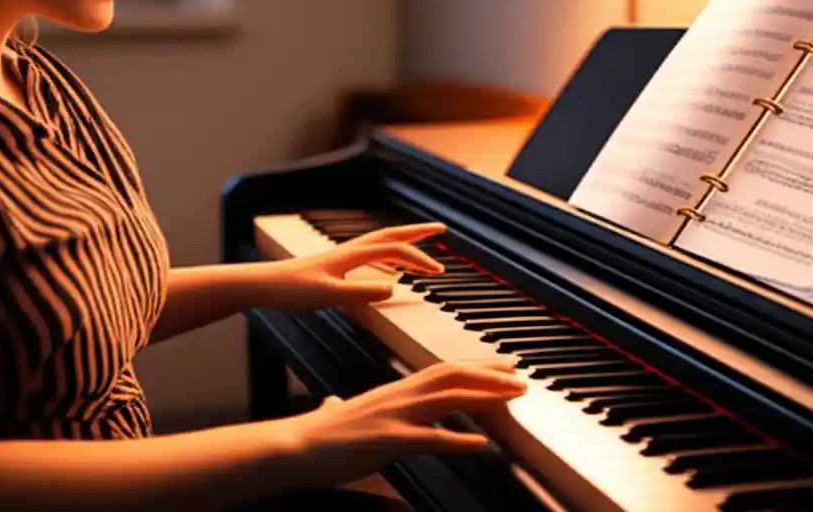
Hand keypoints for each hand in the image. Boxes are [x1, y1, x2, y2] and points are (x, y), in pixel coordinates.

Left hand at [258, 222, 447, 311]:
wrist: (261, 285)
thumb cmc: (290, 290)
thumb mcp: (329, 295)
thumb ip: (362, 292)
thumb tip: (395, 288)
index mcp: (351, 255)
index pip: (395, 250)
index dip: (420, 258)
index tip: (439, 271)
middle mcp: (349, 251)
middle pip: (391, 235)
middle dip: (418, 232)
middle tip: (441, 228)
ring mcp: (341, 256)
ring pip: (380, 241)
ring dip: (404, 240)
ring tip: (420, 246)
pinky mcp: (333, 265)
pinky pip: (369, 252)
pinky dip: (386, 253)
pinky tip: (385, 265)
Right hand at [281, 361, 526, 485]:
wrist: (292, 447)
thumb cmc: (314, 435)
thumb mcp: (335, 413)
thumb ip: (339, 406)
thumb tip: (330, 403)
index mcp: (392, 391)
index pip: (442, 370)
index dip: (475, 366)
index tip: (501, 366)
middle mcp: (398, 396)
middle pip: (452, 375)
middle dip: (489, 375)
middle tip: (520, 376)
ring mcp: (394, 417)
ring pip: (448, 398)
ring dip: (485, 397)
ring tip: (512, 399)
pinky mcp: (387, 441)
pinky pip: (430, 438)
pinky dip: (458, 439)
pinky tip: (481, 444)